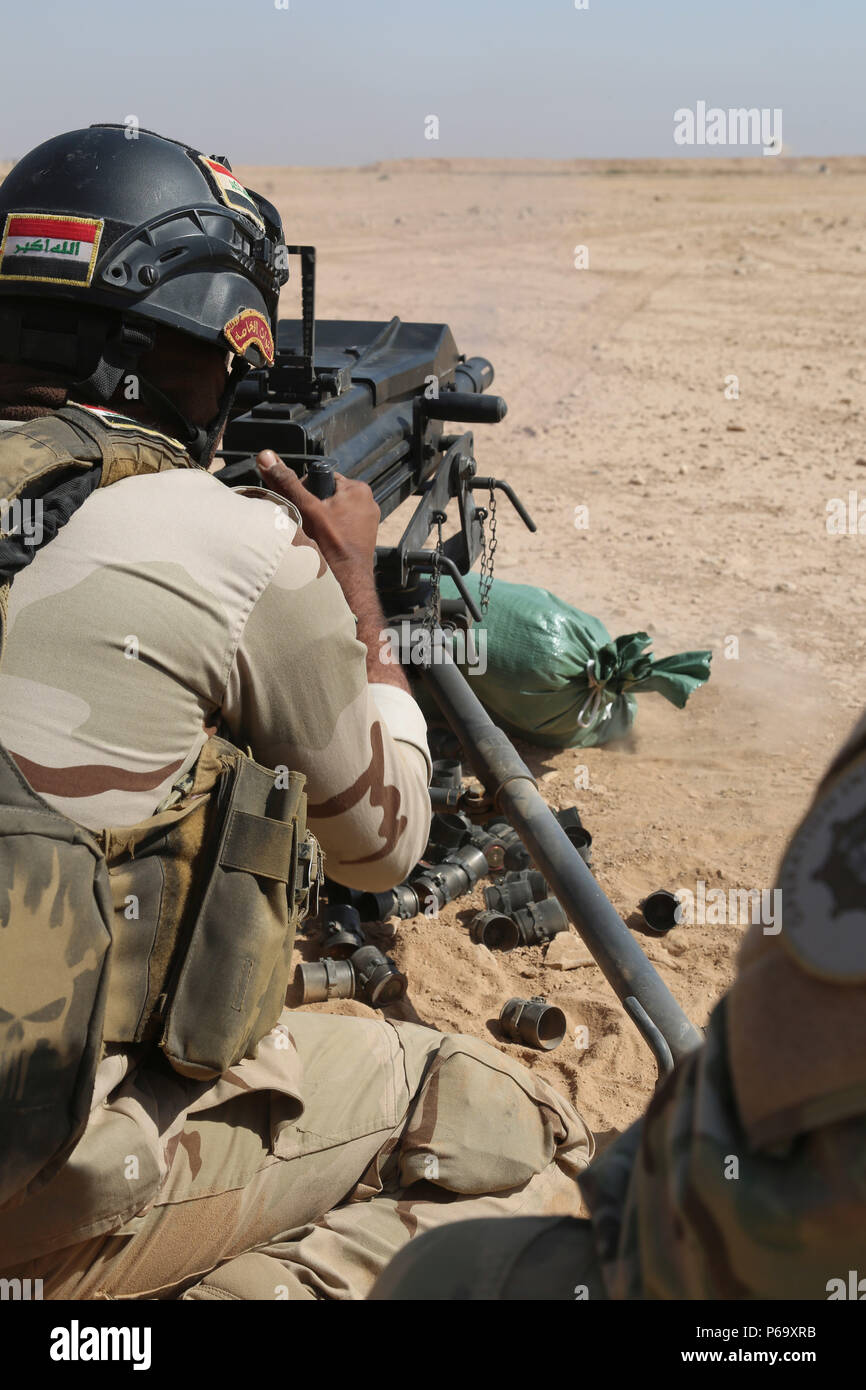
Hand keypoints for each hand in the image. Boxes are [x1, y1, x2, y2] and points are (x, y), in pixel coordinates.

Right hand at [257, 451, 379, 574]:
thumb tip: (267, 457)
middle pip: (328, 495)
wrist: (347, 579)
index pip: (322, 479)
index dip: (308, 492)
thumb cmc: (332, 544)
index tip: (306, 508)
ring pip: (334, 511)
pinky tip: (326, 542)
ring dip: (322, 520)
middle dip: (315, 508)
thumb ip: (287, 483)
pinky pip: (342, 525)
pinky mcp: (365, 535)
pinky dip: (332, 531)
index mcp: (358, 488)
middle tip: (311, 524)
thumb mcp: (306, 508)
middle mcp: (368, 501)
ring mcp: (368, 519)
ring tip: (319, 534)